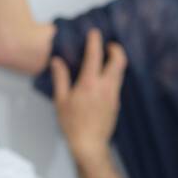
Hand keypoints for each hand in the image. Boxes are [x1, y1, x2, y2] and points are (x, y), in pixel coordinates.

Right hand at [51, 29, 125, 163]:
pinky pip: (118, 84)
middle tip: (109, 44)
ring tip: (108, 58)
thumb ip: (60, 78)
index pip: (95, 56)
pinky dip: (114, 75)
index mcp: (90, 84)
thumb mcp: (61, 101)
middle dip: (116, 49)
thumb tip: (57, 62)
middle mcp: (105, 87)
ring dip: (116, 61)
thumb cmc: (72, 125)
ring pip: (120, 72)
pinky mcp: (116, 104)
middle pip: (119, 61)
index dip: (95, 41)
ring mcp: (113, 96)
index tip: (95, 32)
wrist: (90, 145)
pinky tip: (106, 77)